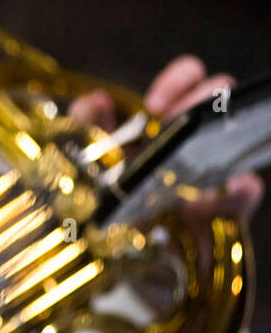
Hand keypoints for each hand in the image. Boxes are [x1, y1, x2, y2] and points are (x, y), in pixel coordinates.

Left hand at [69, 54, 262, 221]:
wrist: (114, 253)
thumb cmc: (106, 196)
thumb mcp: (88, 158)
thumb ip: (88, 127)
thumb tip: (96, 100)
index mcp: (162, 120)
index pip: (190, 78)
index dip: (179, 80)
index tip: (154, 106)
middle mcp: (193, 139)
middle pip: (220, 100)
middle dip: (207, 100)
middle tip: (185, 117)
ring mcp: (212, 171)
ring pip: (237, 140)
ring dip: (226, 139)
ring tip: (207, 146)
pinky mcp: (224, 210)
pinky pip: (244, 194)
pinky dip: (241, 189)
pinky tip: (235, 186)